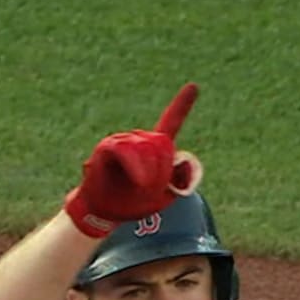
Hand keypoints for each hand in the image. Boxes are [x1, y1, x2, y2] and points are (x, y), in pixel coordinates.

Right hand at [63, 83, 202, 237]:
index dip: (182, 105)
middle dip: (163, 172)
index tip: (193, 86)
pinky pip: (127, 151)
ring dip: (150, 174)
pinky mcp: (108, 147)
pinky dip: (136, 167)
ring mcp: (123, 141)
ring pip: (148, 148)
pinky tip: (139, 180)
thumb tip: (184, 162)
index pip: (170, 121)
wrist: (106, 213)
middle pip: (163, 145)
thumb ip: (180, 179)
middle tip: (153, 190)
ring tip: (142, 189)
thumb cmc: (133, 203)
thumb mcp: (166, 196)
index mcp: (154, 147)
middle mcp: (138, 139)